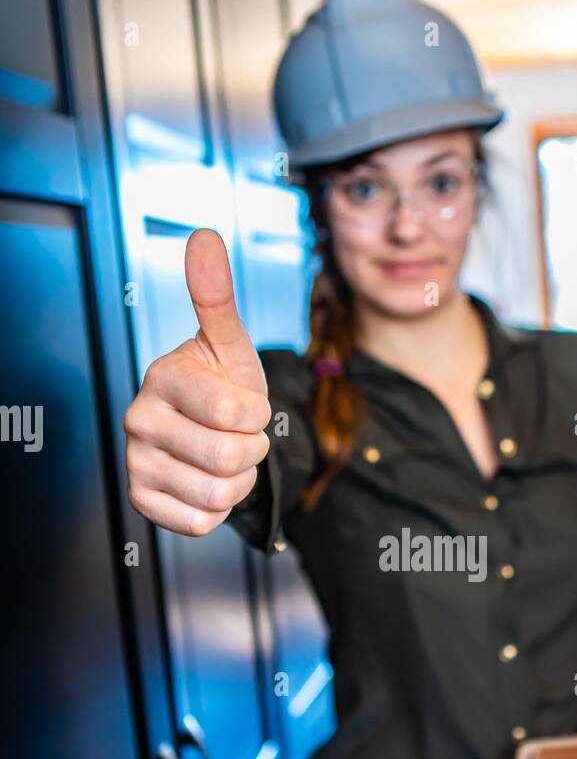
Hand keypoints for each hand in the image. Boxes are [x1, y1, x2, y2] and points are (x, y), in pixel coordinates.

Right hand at [124, 228, 271, 536]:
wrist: (209, 429)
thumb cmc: (222, 384)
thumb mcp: (231, 345)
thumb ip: (217, 297)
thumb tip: (203, 236)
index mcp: (163, 376)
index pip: (236, 414)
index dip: (257, 415)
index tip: (245, 404)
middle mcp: (138, 419)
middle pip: (228, 457)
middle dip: (252, 451)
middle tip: (238, 435)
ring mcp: (136, 461)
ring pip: (218, 494)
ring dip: (238, 480)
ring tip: (225, 457)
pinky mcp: (142, 500)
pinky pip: (201, 521)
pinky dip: (218, 508)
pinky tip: (206, 480)